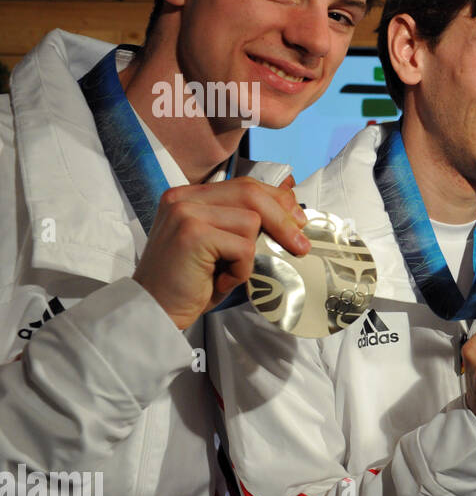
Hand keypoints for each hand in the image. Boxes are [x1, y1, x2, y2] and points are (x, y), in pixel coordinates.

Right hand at [133, 176, 308, 330]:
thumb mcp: (219, 246)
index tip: (298, 220)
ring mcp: (186, 213)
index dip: (277, 201)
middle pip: (252, 195)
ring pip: (251, 221)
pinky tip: (220, 281)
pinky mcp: (193, 234)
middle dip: (283, 220)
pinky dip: (240, 270)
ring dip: (250, 255)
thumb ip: (241, 224)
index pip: (245, 185)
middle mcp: (184, 198)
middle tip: (300, 246)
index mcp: (189, 196)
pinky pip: (243, 247)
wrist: (155, 311)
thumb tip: (291, 215)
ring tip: (228, 273)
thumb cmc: (191, 283)